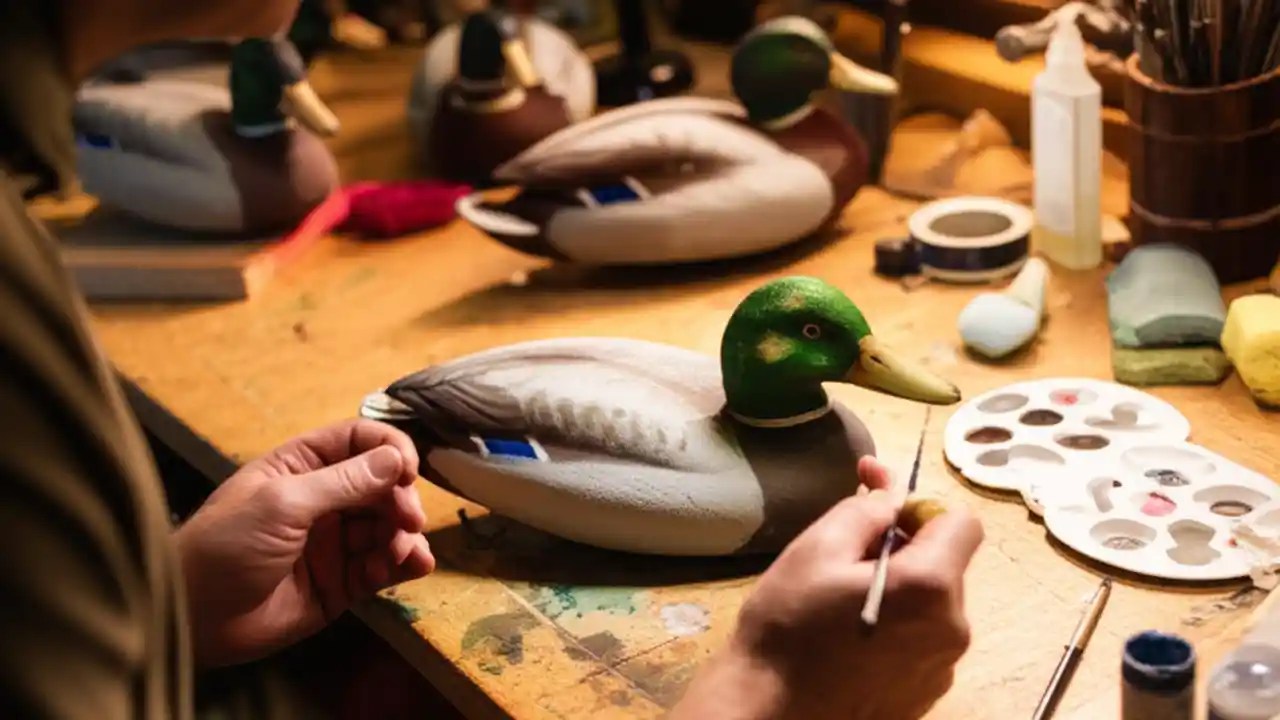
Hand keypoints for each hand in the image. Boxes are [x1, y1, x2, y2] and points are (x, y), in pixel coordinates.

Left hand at [174, 419, 435, 666]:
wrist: (195, 620)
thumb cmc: (223, 547)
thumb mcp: (282, 503)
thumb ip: (343, 482)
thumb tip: (395, 459)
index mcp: (301, 467)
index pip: (358, 442)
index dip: (389, 450)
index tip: (408, 470)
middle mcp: (322, 501)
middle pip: (381, 485)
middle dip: (400, 499)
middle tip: (407, 519)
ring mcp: (333, 542)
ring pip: (387, 527)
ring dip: (404, 535)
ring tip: (402, 550)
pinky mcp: (341, 582)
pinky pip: (383, 565)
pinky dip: (404, 563)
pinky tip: (411, 565)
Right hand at [672, 456, 983, 719]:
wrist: (771, 714)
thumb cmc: (787, 626)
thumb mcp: (817, 548)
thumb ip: (866, 510)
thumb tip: (892, 489)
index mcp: (932, 587)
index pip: (962, 521)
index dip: (921, 509)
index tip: (878, 519)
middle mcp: (953, 629)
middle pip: (945, 565)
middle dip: (904, 550)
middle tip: (845, 559)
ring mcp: (942, 667)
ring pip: (932, 604)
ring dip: (898, 590)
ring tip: (842, 604)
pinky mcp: (926, 694)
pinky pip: (921, 641)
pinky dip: (896, 628)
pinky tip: (849, 640)